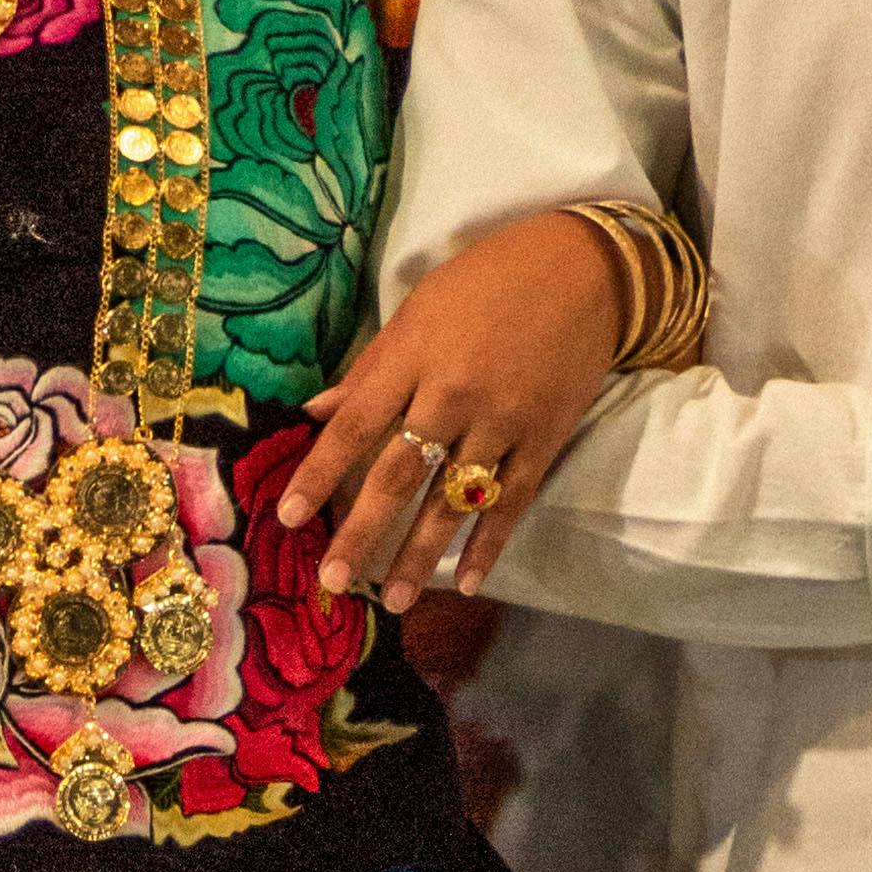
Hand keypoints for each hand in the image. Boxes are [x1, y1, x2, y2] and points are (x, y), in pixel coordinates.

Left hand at [281, 212, 628, 613]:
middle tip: (335, 581)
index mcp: (415, 355)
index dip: (319, 474)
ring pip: (454, 500)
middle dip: (363, 532)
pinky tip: (469, 582)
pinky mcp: (545, 437)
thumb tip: (317, 412)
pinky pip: (512, 501)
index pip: (355, 426)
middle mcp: (455, 393)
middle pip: (399, 474)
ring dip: (422, 556)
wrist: (586, 269)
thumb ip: (371, 367)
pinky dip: (489, 544)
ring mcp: (504, 420)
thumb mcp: (420, 308)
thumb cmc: (490, 280)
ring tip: (395, 601)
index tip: (286, 518)